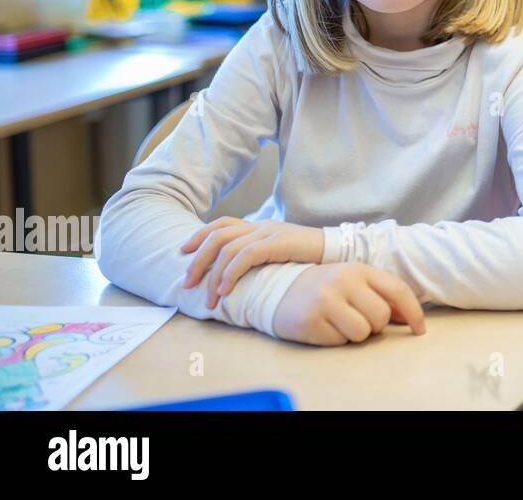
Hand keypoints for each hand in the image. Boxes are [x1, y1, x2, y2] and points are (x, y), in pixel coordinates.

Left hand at [181, 218, 323, 307]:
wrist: (340, 251)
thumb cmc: (311, 258)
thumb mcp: (281, 253)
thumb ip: (262, 256)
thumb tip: (238, 274)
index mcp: (260, 225)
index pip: (222, 223)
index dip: (199, 236)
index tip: (183, 252)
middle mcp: (261, 225)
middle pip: (218, 236)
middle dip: (197, 261)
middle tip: (186, 283)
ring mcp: (269, 232)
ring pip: (227, 249)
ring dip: (212, 276)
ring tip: (208, 298)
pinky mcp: (278, 242)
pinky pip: (245, 257)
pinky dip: (230, 274)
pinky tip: (225, 290)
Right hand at [270, 262, 426, 345]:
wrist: (278, 288)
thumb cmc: (326, 287)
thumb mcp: (354, 282)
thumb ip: (381, 295)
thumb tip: (408, 317)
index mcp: (360, 269)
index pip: (398, 290)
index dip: (414, 312)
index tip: (420, 329)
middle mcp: (344, 281)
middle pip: (381, 317)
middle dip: (375, 325)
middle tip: (359, 318)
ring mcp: (326, 300)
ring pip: (363, 333)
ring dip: (356, 334)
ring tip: (340, 322)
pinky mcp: (311, 321)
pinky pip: (340, 341)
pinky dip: (336, 339)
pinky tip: (324, 325)